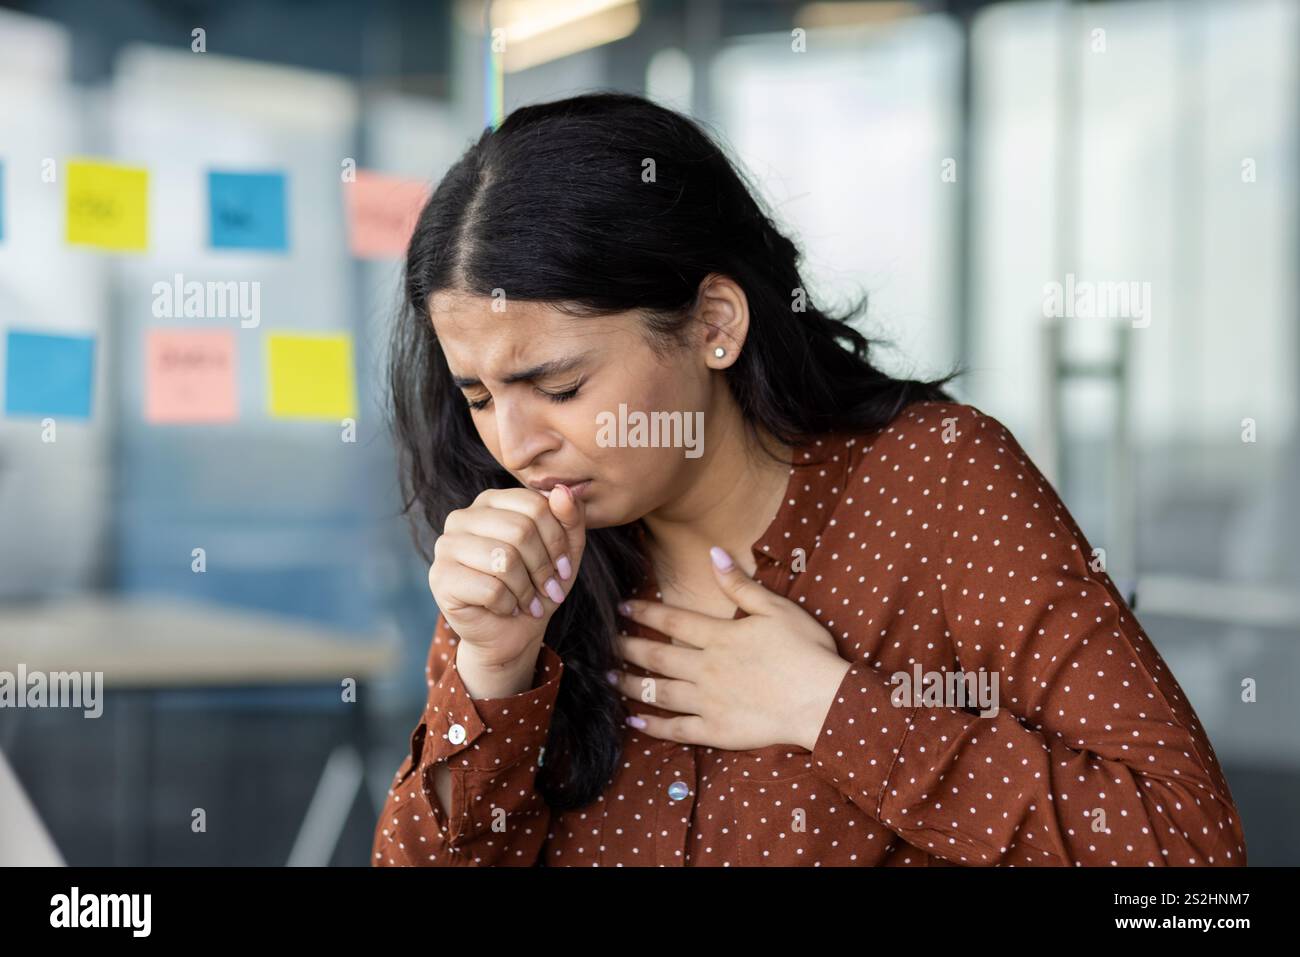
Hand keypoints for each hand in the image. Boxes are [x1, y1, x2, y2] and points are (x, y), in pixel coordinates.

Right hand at [429, 483, 586, 668]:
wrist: (510, 631)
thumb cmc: (535, 584)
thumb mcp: (565, 550)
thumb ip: (569, 517)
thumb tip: (563, 491)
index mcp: (490, 501)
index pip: (534, 505)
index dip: (557, 540)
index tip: (564, 567)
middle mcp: (462, 517)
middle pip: (520, 531)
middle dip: (543, 567)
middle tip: (549, 589)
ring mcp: (446, 546)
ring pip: (504, 559)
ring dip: (527, 589)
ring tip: (529, 601)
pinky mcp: (440, 578)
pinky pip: (490, 588)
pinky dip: (508, 605)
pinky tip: (506, 609)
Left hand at [611, 546, 851, 751]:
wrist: (823, 701)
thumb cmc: (806, 652)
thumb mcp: (777, 609)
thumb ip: (741, 585)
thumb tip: (714, 553)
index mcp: (720, 635)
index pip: (672, 619)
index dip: (644, 611)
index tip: (621, 607)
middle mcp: (706, 667)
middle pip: (657, 655)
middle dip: (627, 647)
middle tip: (606, 644)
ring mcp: (708, 701)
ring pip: (658, 691)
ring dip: (630, 685)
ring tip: (610, 678)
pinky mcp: (715, 730)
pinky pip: (676, 728)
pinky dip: (652, 726)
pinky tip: (634, 721)